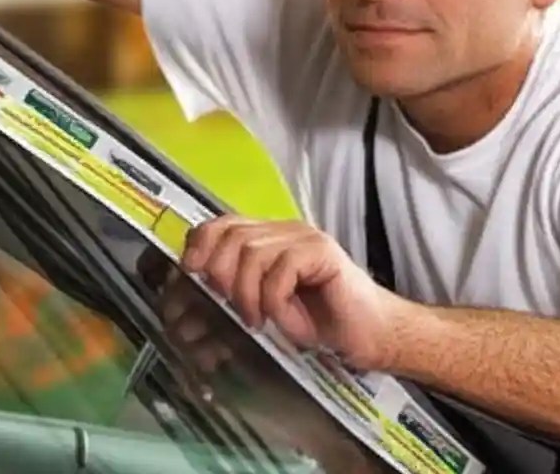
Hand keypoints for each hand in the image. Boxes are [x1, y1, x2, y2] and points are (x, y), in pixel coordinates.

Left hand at [182, 215, 403, 370]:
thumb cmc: (320, 324)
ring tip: (260, 320)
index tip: (190, 272)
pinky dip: (276, 302)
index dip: (200, 243)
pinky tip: (289, 321)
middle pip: (233, 235)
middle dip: (222, 275)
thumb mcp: (266, 307)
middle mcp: (285, 231)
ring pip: (253, 253)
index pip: (223, 224)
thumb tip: (193, 292)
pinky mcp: (322, 252)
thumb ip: (236, 290)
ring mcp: (305, 238)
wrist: (370, 336)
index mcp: (269, 239)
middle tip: (234, 309)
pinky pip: (281, 269)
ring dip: (248, 295)